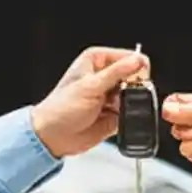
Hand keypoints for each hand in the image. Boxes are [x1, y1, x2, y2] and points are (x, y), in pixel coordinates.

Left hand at [31, 47, 150, 157]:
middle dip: (134, 87)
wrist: (53, 136)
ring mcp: (110, 96)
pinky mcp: (114, 114)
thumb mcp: (91, 86)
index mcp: (96, 60)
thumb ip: (117, 72)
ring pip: (134, 95)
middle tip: (121, 95)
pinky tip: (114, 118)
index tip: (137, 78)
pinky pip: (130, 113)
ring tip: (112, 108)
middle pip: (134, 77)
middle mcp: (104, 76)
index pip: (128, 57)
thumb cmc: (61, 108)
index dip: (136, 67)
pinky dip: (128, 116)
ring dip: (129, 103)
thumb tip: (138, 61)